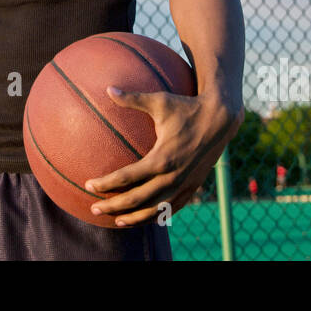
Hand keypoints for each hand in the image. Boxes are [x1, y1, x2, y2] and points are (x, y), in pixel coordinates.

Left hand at [84, 87, 242, 226]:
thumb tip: (108, 89)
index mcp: (162, 158)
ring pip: (155, 209)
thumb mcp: (159, 101)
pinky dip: (157, 215)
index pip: (128, 177)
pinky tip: (145, 218)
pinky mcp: (193, 186)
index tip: (89, 185)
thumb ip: (132, 98)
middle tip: (94, 209)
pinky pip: (173, 207)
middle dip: (114, 206)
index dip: (106, 183)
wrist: (221, 119)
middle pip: (138, 200)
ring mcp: (184, 184)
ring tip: (116, 221)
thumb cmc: (187, 107)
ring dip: (134, 218)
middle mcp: (173, 176)